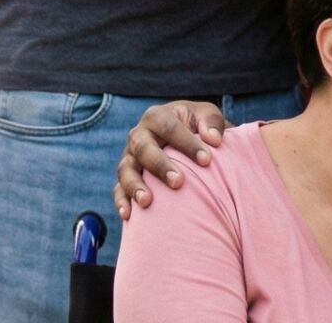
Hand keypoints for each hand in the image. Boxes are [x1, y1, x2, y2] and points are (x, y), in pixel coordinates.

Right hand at [113, 101, 230, 219]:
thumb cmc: (199, 129)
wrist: (187, 146)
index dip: (186, 142)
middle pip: (142, 147)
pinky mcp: (125, 179)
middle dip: (159, 165)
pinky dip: (121, 201)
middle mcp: (139, 136)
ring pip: (125, 170)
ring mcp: (130, 158)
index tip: (207, 161)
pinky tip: (128, 215)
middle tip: (178, 182)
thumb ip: (211, 121)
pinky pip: (118, 190)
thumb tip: (213, 139)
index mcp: (157, 117)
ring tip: (147, 202)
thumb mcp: (207, 117)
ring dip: (135, 185)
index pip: (168, 127)